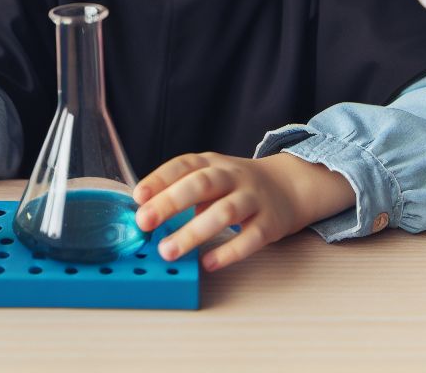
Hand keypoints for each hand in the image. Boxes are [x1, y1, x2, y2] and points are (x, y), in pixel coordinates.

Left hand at [134, 151, 353, 272]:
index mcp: (212, 163)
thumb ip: (182, 192)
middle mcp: (232, 176)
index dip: (160, 178)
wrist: (288, 186)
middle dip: (170, 202)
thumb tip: (145, 214)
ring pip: (224, 212)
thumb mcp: (210, 178)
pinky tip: (208, 263)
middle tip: (144, 222)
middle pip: (201, 184)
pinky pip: (250, 237)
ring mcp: (253, 198)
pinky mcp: (269, 223)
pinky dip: (228, 251)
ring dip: (194, 232)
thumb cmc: (236, 186)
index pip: (183, 165)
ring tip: (168, 251)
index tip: (138, 196)